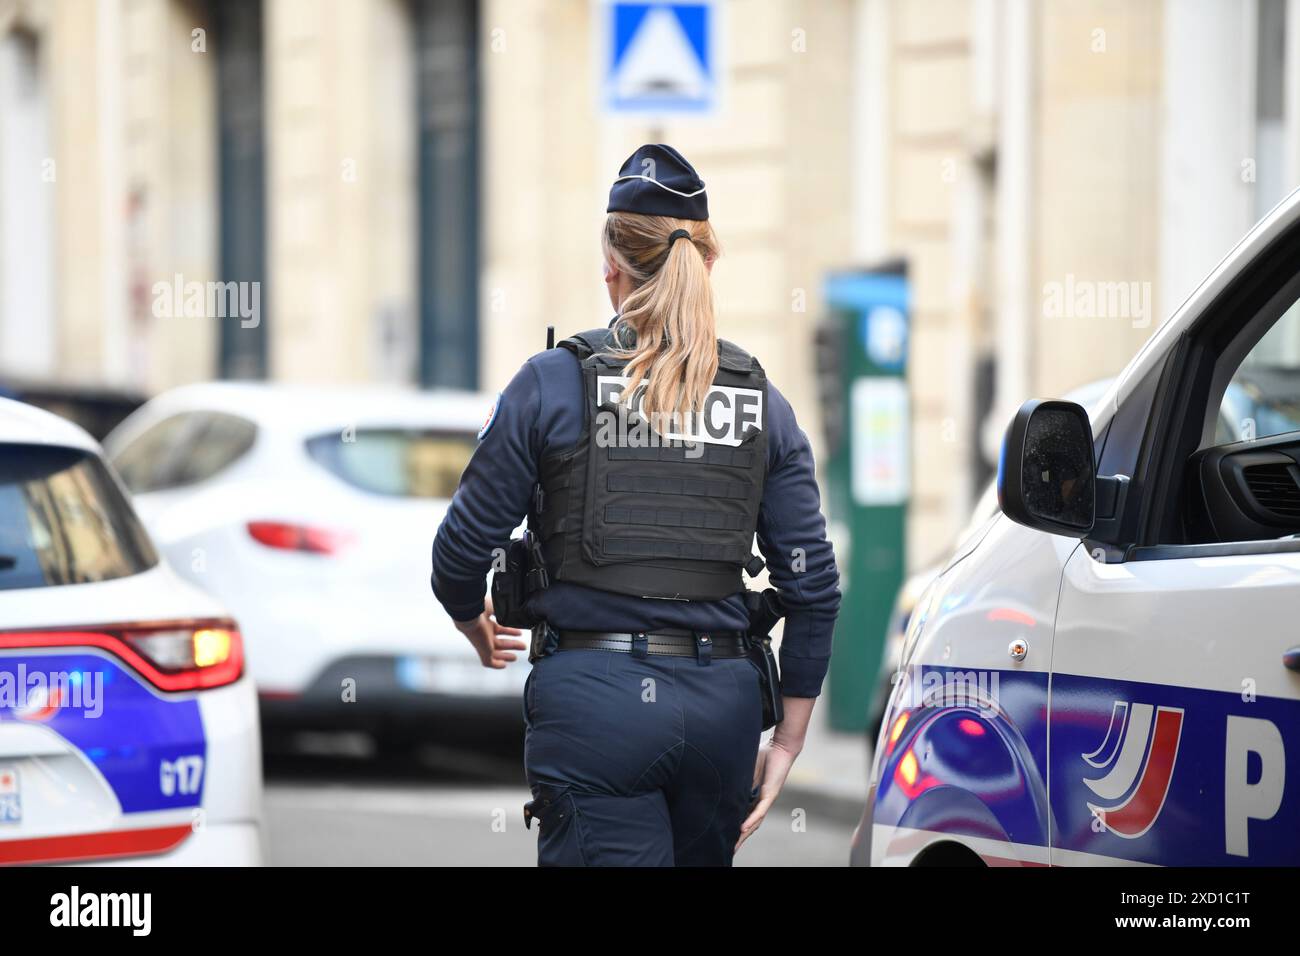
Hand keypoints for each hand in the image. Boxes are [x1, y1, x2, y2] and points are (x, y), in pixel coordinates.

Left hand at [454, 597, 526, 668]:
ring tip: (517, 655)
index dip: (509, 631)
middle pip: (499, 642)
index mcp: (486, 623)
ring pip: (496, 652)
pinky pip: (489, 662)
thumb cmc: (478, 608)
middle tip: (523, 645)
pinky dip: (497, 665)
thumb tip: (514, 611)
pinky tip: (504, 665)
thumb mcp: (495, 606)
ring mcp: (483, 643)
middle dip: (512, 644)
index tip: (519, 633)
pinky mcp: (482, 651)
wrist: (468, 615)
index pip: (499, 629)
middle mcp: (484, 634)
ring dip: (507, 654)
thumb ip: (504, 610)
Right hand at [735, 735, 800, 851]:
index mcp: (754, 796)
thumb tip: (722, 789)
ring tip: (734, 845)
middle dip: (739, 838)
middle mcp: (761, 801)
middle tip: (729, 850)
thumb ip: (737, 782)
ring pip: (755, 822)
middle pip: (749, 824)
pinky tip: (742, 829)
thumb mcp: (745, 771)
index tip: (725, 837)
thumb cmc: (763, 755)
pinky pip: (760, 810)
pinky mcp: (771, 794)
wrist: (781, 746)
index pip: (744, 815)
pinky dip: (751, 820)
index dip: (735, 827)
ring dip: (744, 834)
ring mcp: (766, 799)